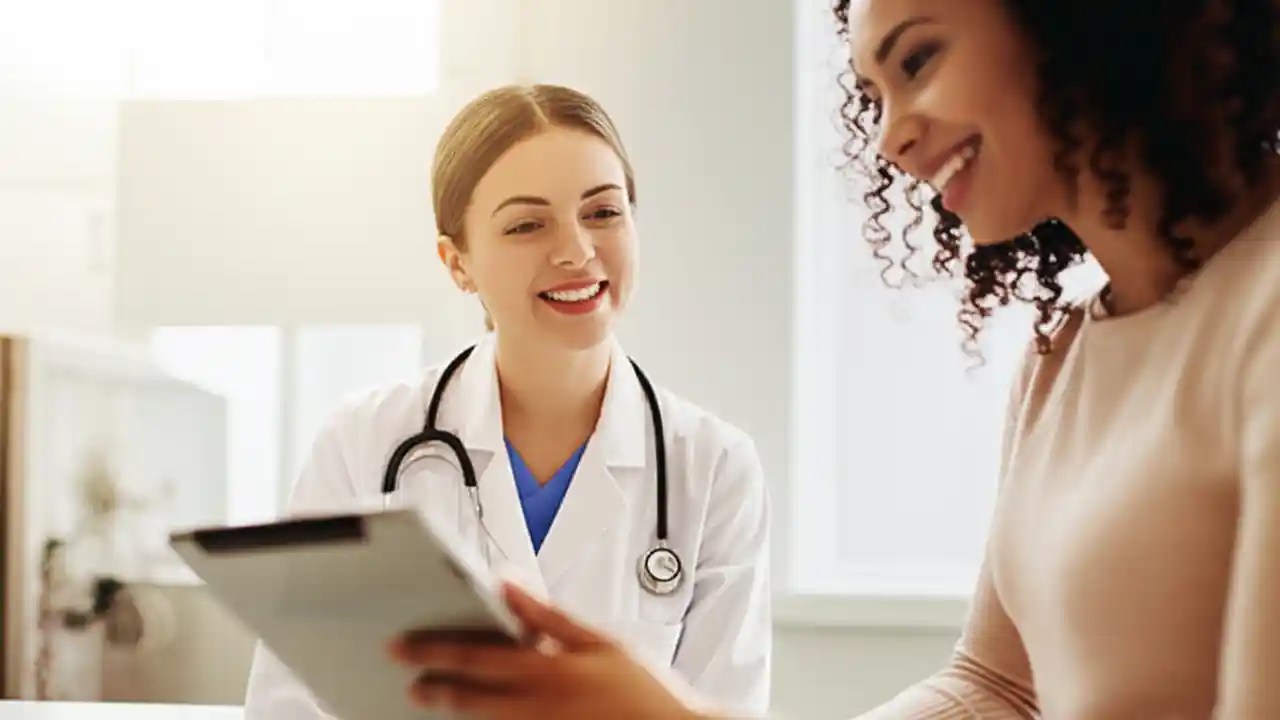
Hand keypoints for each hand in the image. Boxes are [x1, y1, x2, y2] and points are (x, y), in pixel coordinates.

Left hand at [388, 582, 702, 718]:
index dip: (433, 650)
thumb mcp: (599, 641)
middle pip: (468, 696)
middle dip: (433, 686)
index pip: (475, 656)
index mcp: (548, 670)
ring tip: (431, 699)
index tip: (403, 646)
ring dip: (453, 710)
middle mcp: (537, 705)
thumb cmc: (643, 690)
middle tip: (405, 679)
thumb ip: (548, 615)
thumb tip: (509, 586)